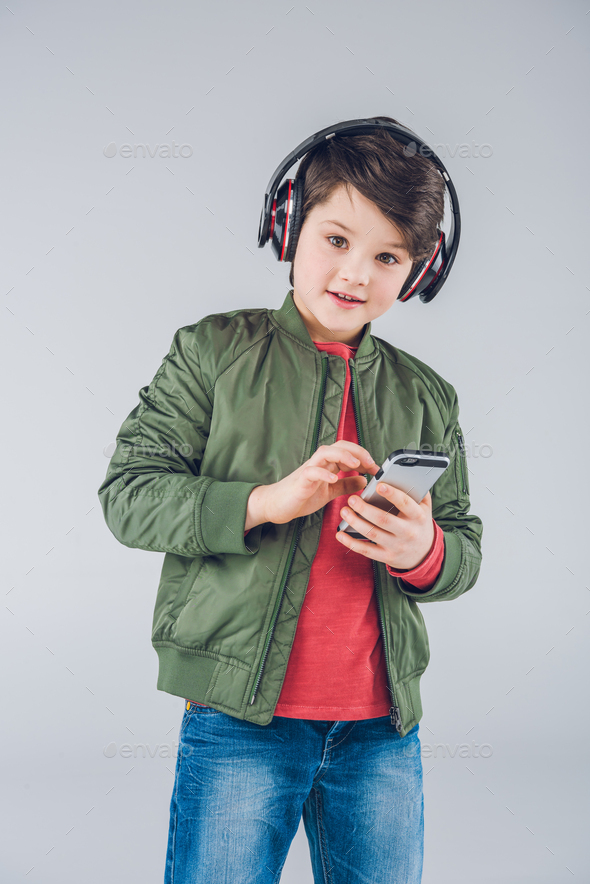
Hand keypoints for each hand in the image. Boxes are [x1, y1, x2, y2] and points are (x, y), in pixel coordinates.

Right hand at [251, 443, 379, 526]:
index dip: (364, 456)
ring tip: (356, 463)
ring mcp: (309, 470)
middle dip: (357, 451)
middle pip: (339, 446)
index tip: (376, 468)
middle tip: (371, 463)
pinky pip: (312, 471)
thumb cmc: (301, 496)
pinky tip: (334, 478)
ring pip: (326, 452)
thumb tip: (363, 480)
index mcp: (327, 465)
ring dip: (342, 455)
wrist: (276, 505)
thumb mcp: (329, 492)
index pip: (348, 452)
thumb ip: (345, 485)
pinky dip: (323, 473)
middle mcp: (319, 463)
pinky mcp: (300, 480)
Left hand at [336, 482, 434, 569]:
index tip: (378, 485)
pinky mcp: (386, 556)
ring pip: (372, 534)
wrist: (423, 554)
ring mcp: (396, 546)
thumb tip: (405, 473)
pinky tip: (340, 534)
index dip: (392, 494)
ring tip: (344, 511)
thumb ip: (418, 491)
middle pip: (384, 520)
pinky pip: (366, 550)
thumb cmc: (419, 524)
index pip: (405, 504)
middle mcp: (408, 532)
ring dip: (355, 522)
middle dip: (365, 509)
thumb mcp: (424, 508)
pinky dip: (351, 543)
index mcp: (418, 517)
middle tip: (352, 499)